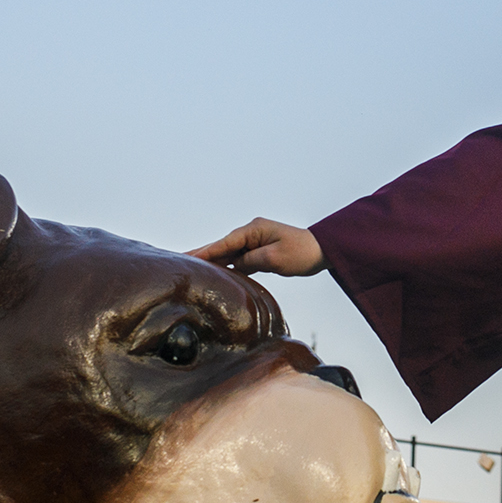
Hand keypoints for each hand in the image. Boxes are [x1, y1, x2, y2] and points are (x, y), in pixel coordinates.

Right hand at [188, 218, 325, 276]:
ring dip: (214, 261)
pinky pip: (240, 258)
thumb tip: (235, 264)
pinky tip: (216, 272)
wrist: (322, 250)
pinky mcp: (260, 251)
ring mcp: (256, 241)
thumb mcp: (275, 259)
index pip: (223, 244)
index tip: (186, 257)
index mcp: (253, 230)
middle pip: (222, 246)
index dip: (204, 252)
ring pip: (230, 253)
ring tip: (192, 267)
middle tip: (179, 259)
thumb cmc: (302, 253)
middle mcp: (252, 232)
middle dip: (203, 253)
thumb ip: (251, 260)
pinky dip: (228, 265)